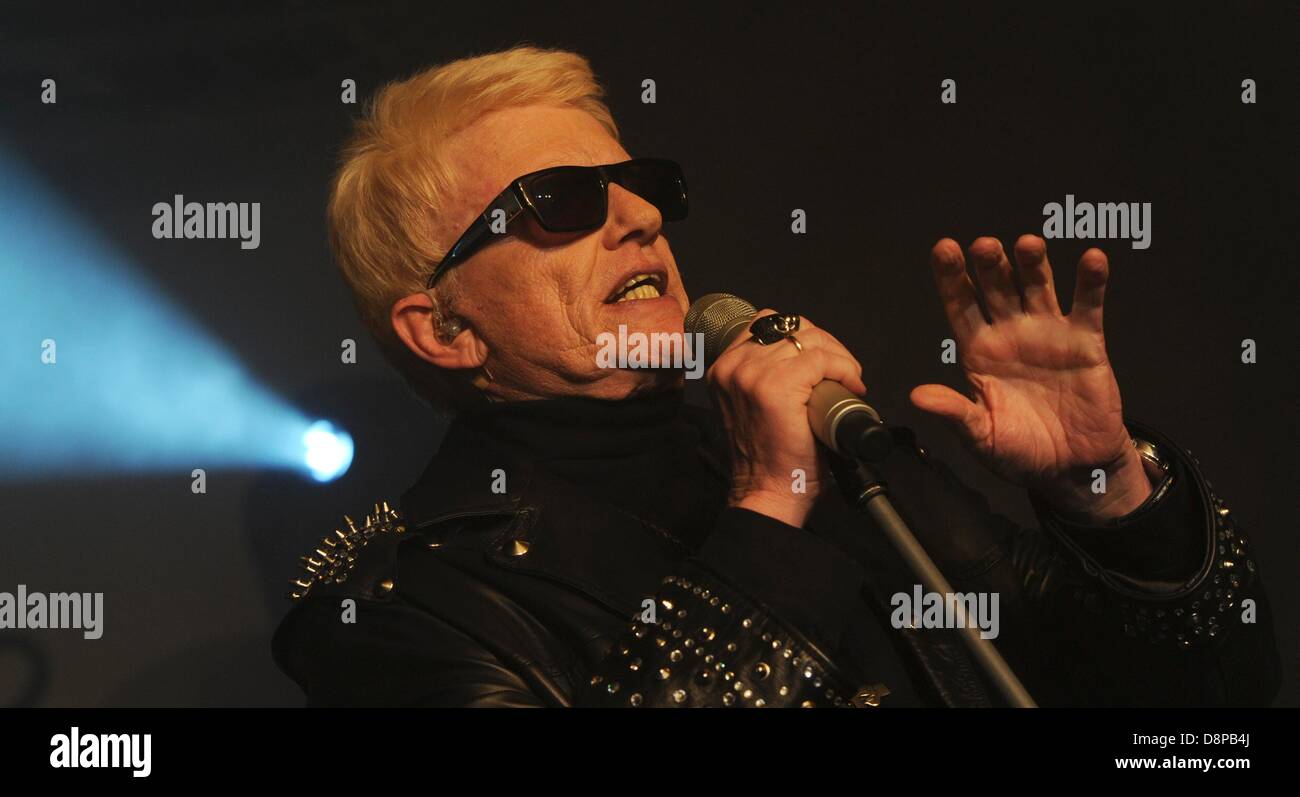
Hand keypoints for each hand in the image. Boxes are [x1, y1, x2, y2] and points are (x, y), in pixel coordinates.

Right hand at [707, 312, 867, 527]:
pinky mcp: (776, 387)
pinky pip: (821, 360)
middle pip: (791, 326)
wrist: (767, 493)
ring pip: (809, 339)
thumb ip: (764, 376)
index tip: (826, 364)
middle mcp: (733, 366)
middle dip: (827, 345)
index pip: (769, 323)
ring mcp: (752, 374)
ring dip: (839, 357)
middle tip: (845, 374)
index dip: (805, 338)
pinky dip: (844, 368)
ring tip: (849, 381)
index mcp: (724, 367)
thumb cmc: (769, 458)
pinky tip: (850, 386)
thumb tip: (806, 354)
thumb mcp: (754, 404)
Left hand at [910, 235, 1151, 521]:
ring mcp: (1048, 333)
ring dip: (1033, 264)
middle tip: (984, 245)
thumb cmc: (1019, 452)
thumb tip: (916, 396)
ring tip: (1028, 245)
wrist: (1071, 468)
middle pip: (997, 289)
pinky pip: (1087, 306)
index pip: (960, 306)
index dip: (952, 278)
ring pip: (1037, 288)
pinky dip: (1090, 282)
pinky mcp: (1085, 342)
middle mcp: (1010, 334)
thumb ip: (955, 413)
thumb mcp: (981, 436)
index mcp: (979, 351)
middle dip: (990, 265)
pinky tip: (1092, 259)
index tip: (944, 249)